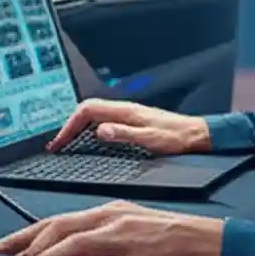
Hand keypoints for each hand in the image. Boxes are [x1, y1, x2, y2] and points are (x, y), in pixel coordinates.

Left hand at [0, 200, 224, 255]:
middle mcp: (110, 221)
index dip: (22, 235)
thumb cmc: (167, 235)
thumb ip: (96, 236)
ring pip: (74, 245)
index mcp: (105, 211)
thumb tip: (62, 255)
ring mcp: (123, 241)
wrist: (206, 242)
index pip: (55, 220)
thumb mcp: (127, 224)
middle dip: (24, 247)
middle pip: (57, 228)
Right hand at [47, 98, 210, 154]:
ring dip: (77, 128)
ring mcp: (127, 115)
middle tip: (57, 145)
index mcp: (125, 111)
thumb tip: (100, 131)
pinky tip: (87, 142)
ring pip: (93, 116)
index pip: (87, 110)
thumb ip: (125, 134)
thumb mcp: (151, 139)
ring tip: (66, 144)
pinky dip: (88, 130)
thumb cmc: (178, 138)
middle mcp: (124, 110)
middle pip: (86, 110)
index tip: (59, 143)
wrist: (197, 135)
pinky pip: (102, 121)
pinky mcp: (131, 122)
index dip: (69, 125)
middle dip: (68, 126)